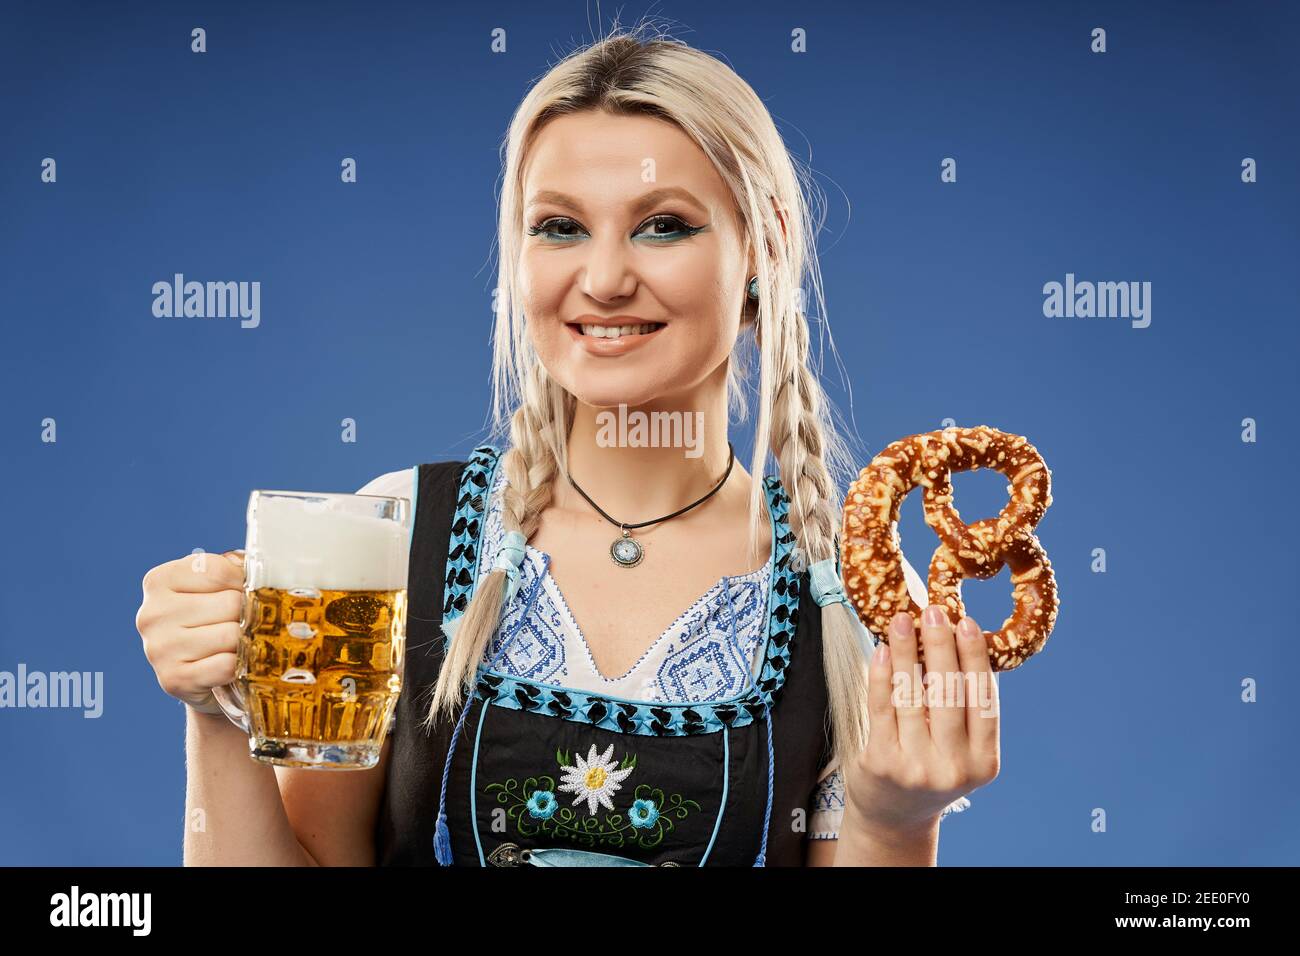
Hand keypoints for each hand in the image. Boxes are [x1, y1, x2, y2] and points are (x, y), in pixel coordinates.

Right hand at [136, 549, 245, 713]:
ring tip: (235, 644)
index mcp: (159, 581)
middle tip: (242, 623)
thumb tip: (268, 573)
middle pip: (229, 603)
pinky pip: (227, 665)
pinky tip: (230, 665)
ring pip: (231, 634)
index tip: (243, 592)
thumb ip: (236, 570)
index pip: (218, 571)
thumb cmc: (213, 622)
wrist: (201, 677)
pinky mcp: (173, 679)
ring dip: (243, 641)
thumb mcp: (218, 586)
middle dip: (245, 614)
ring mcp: (159, 648)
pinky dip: (238, 666)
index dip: (243, 583)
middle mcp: (152, 613)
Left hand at [841, 604, 1000, 836]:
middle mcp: (954, 768)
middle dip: (941, 646)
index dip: (975, 658)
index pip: (983, 700)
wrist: (894, 817)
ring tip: (902, 620)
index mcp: (984, 762)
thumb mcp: (960, 749)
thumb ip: (963, 708)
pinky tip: (883, 649)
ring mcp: (917, 767)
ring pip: (913, 694)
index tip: (967, 622)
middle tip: (934, 612)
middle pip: (949, 692)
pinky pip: (882, 706)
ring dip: (907, 650)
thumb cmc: (930, 768)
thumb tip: (957, 638)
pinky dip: (883, 673)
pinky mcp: (882, 763)